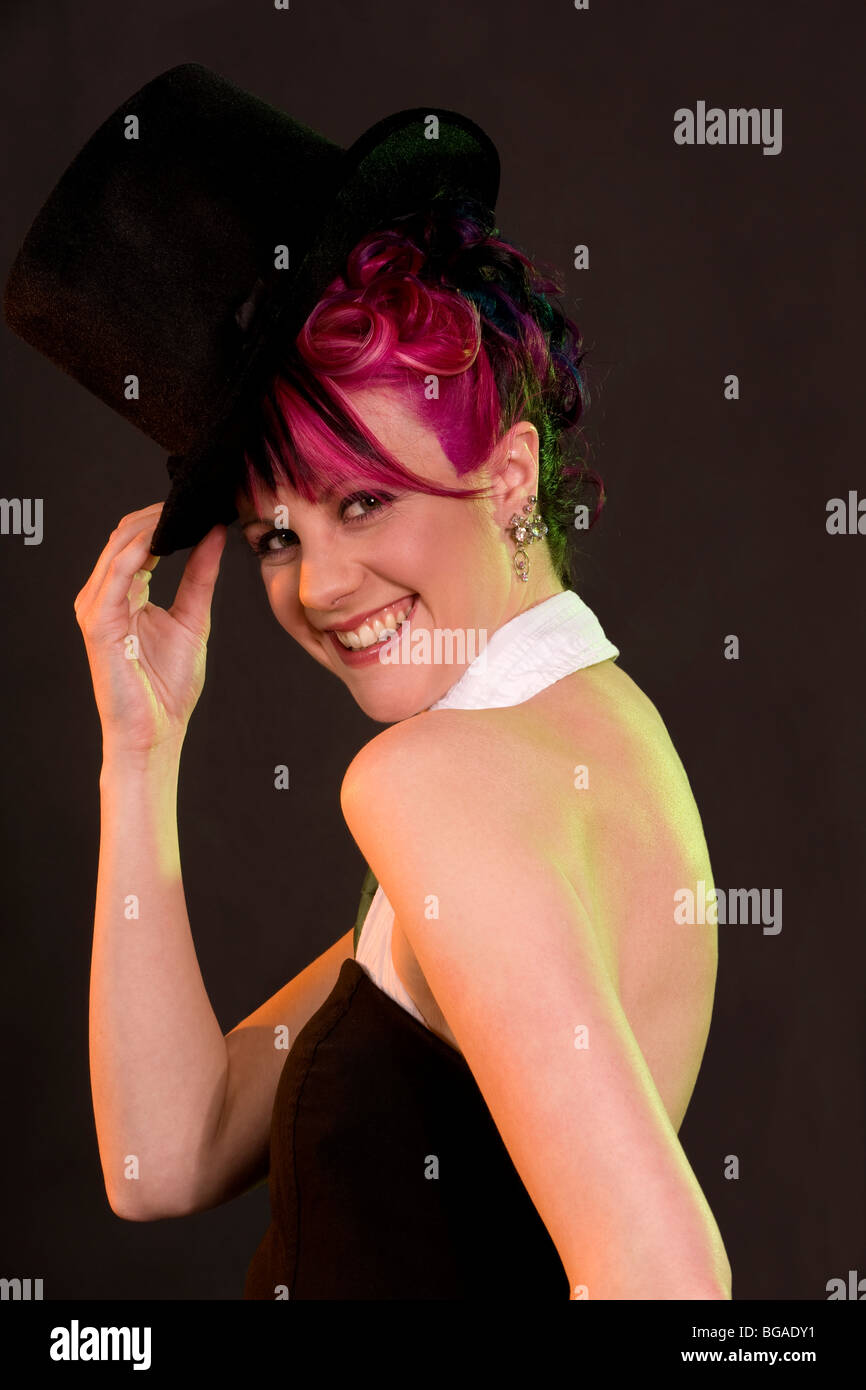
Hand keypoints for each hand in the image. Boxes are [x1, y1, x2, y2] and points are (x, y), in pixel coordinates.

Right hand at [73, 505, 226, 757]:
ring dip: (151, 524)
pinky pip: (117, 574)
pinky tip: (165, 536)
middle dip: (158, 513)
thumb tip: (214, 533)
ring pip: (118, 547)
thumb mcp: (193, 618)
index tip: (201, 501)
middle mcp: (103, 595)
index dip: (165, 517)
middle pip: (124, 536)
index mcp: (123, 593)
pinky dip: (140, 550)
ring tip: (184, 508)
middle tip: (196, 496)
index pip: (136, 540)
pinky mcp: (98, 623)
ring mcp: (96, 607)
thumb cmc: (168, 686)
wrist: (156, 732)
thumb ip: (200, 574)